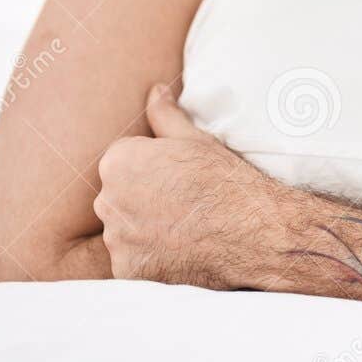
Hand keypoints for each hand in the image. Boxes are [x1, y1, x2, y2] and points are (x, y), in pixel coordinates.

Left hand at [94, 84, 273, 285]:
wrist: (253, 233)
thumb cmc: (226, 182)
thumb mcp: (196, 140)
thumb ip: (165, 115)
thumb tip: (154, 90)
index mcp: (118, 162)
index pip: (122, 164)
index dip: (152, 171)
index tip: (178, 180)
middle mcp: (107, 200)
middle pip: (117, 198)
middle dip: (141, 201)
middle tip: (182, 205)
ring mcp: (117, 240)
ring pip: (123, 232)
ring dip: (144, 232)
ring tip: (184, 230)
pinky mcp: (128, 271)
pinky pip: (132, 262)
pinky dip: (150, 260)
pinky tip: (180, 253)